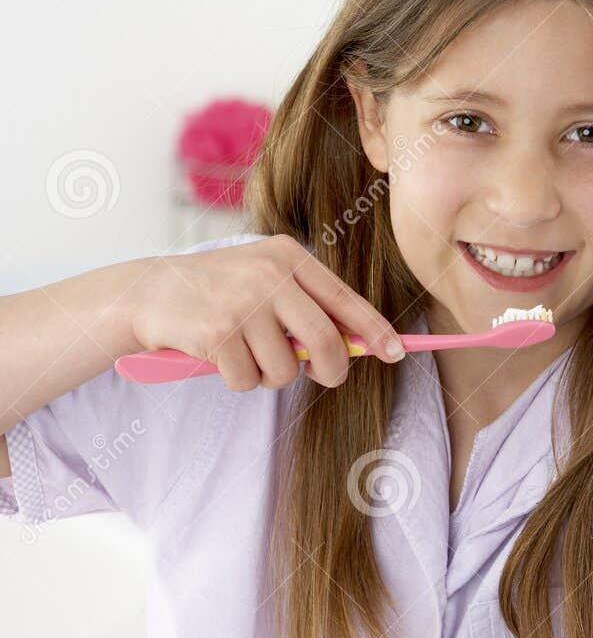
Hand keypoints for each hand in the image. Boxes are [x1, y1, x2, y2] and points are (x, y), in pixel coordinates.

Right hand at [130, 233, 404, 391]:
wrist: (150, 291)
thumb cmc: (218, 290)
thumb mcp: (264, 279)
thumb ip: (307, 304)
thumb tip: (358, 344)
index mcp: (287, 256)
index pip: (344, 297)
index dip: (373, 329)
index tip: (396, 351)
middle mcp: (269, 274)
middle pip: (326, 342)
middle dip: (330, 370)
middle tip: (320, 376)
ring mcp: (244, 303)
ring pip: (286, 370)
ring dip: (269, 375)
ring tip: (246, 352)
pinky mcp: (219, 333)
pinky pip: (250, 381)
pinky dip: (238, 380)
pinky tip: (219, 356)